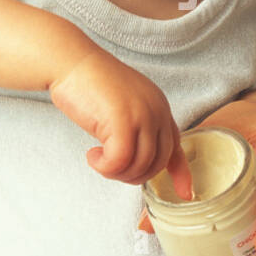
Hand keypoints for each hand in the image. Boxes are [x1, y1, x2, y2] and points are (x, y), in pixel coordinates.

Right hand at [50, 46, 192, 196]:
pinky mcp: (122, 122)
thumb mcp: (123, 106)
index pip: (176, 145)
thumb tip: (137, 159)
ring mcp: (142, 115)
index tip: (185, 193)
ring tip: (99, 159)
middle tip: (111, 168)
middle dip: (134, 175)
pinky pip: (119, 162)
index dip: (181, 172)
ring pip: (139, 166)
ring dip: (116, 172)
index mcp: (160, 105)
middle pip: (158, 162)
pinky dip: (105, 167)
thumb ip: (137, 126)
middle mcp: (157, 110)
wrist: (70, 62)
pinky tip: (92, 156)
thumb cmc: (89, 84)